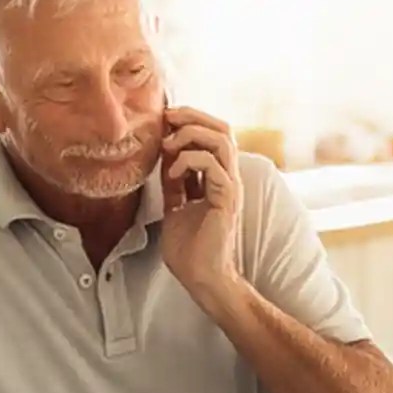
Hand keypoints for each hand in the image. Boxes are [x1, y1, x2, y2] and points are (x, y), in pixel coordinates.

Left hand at [160, 106, 243, 302]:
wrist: (201, 277)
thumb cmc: (190, 248)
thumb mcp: (174, 204)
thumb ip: (174, 179)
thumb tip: (164, 153)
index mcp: (218, 177)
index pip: (213, 134)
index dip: (189, 121)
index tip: (163, 120)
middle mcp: (228, 178)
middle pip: (223, 128)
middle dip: (193, 116)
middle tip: (167, 117)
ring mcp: (230, 187)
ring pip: (222, 139)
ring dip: (191, 134)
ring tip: (169, 144)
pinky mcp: (227, 198)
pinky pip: (213, 165)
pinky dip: (188, 161)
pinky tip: (171, 175)